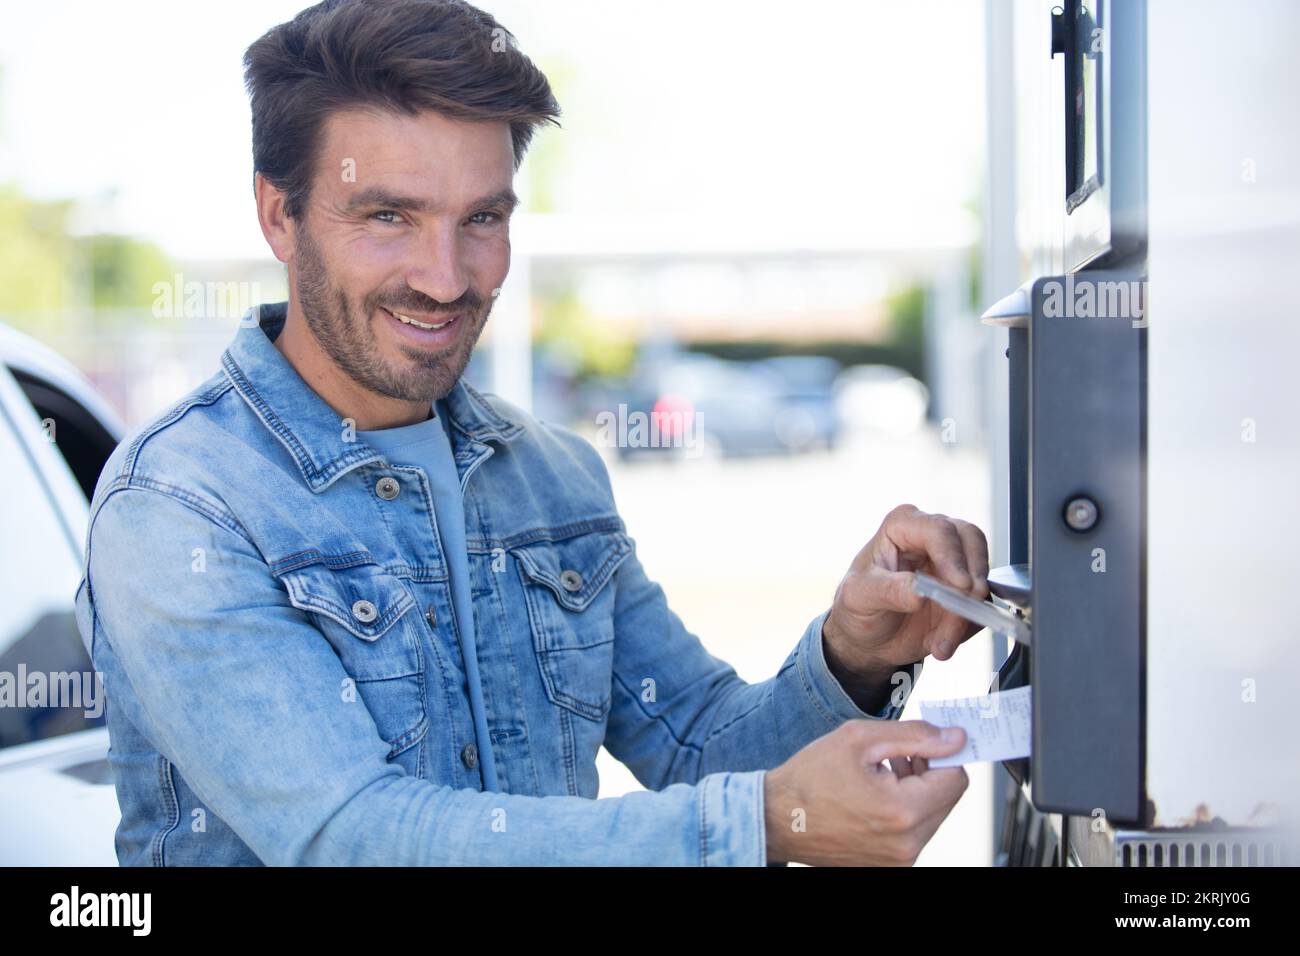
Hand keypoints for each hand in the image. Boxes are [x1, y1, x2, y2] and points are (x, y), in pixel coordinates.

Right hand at [764, 719, 969, 865]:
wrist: (776, 819)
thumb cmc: (811, 777)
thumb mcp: (860, 739)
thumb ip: (915, 736)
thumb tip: (955, 738)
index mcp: (902, 812)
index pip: (956, 777)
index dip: (942, 754)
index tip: (921, 744)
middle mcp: (906, 844)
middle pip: (947, 798)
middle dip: (928, 772)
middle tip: (895, 757)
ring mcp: (898, 860)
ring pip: (932, 815)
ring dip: (916, 791)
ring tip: (880, 775)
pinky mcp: (889, 865)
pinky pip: (914, 832)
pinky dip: (903, 810)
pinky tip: (874, 796)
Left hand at [823, 504, 989, 676]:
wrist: (869, 638)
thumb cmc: (859, 607)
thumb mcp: (859, 597)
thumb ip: (888, 591)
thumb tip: (919, 592)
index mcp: (902, 527)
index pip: (938, 529)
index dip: (953, 555)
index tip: (960, 584)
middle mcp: (932, 539)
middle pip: (971, 541)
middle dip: (973, 578)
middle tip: (967, 608)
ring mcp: (953, 564)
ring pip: (979, 578)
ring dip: (967, 615)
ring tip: (941, 643)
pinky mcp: (965, 592)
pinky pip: (982, 606)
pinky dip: (967, 628)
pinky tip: (943, 644)